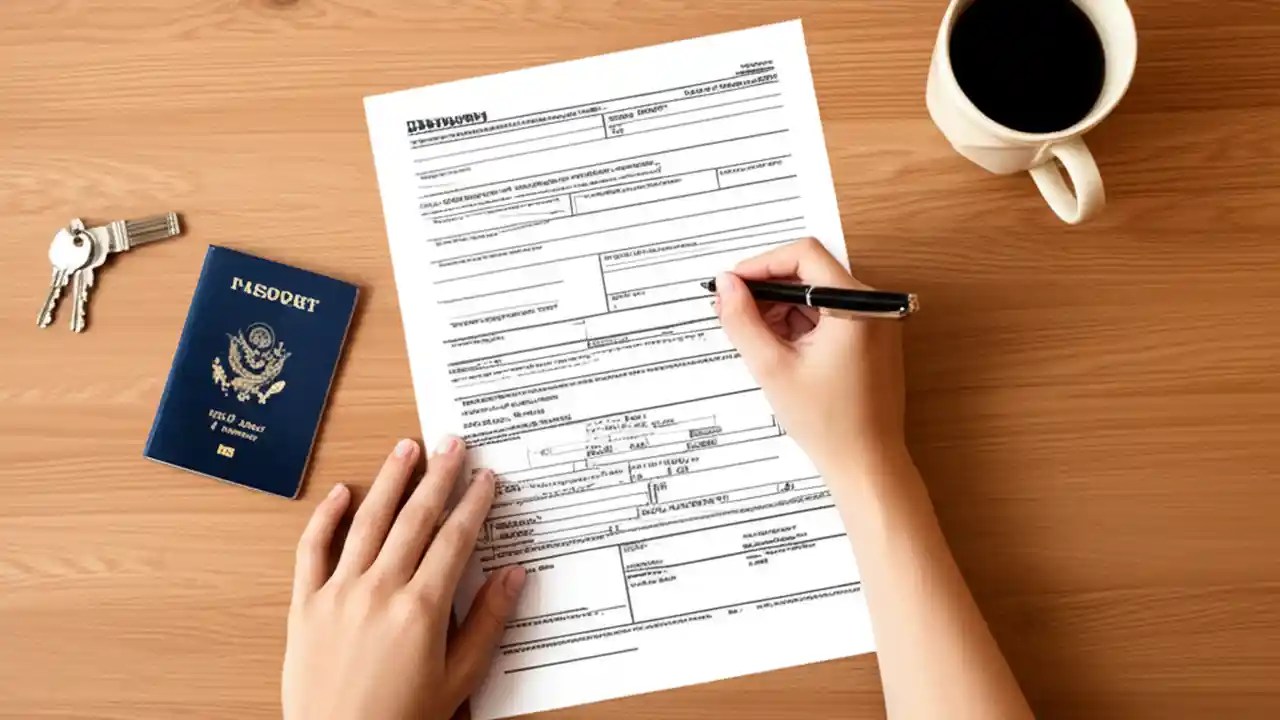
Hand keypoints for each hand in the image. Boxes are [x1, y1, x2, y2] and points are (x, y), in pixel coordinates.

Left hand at [282, 437, 525, 719]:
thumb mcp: (458, 678)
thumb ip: (486, 622)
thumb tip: (514, 575)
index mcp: (421, 609)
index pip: (455, 539)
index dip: (473, 503)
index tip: (486, 479)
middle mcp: (379, 591)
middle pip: (416, 518)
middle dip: (439, 476)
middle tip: (453, 444)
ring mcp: (339, 594)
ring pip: (369, 521)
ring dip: (391, 479)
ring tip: (406, 448)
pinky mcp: (305, 605)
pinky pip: (313, 549)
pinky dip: (327, 517)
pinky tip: (344, 492)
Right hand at [713, 238, 907, 478]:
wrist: (866, 463)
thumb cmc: (828, 423)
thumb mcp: (772, 368)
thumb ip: (743, 321)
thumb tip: (726, 285)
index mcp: (855, 306)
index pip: (803, 255)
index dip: (761, 265)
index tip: (732, 286)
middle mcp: (872, 306)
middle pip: (811, 273)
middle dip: (768, 291)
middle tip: (734, 314)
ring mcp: (875, 322)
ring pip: (817, 296)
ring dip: (782, 310)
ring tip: (757, 342)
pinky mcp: (871, 340)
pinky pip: (830, 317)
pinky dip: (800, 326)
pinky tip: (780, 352)